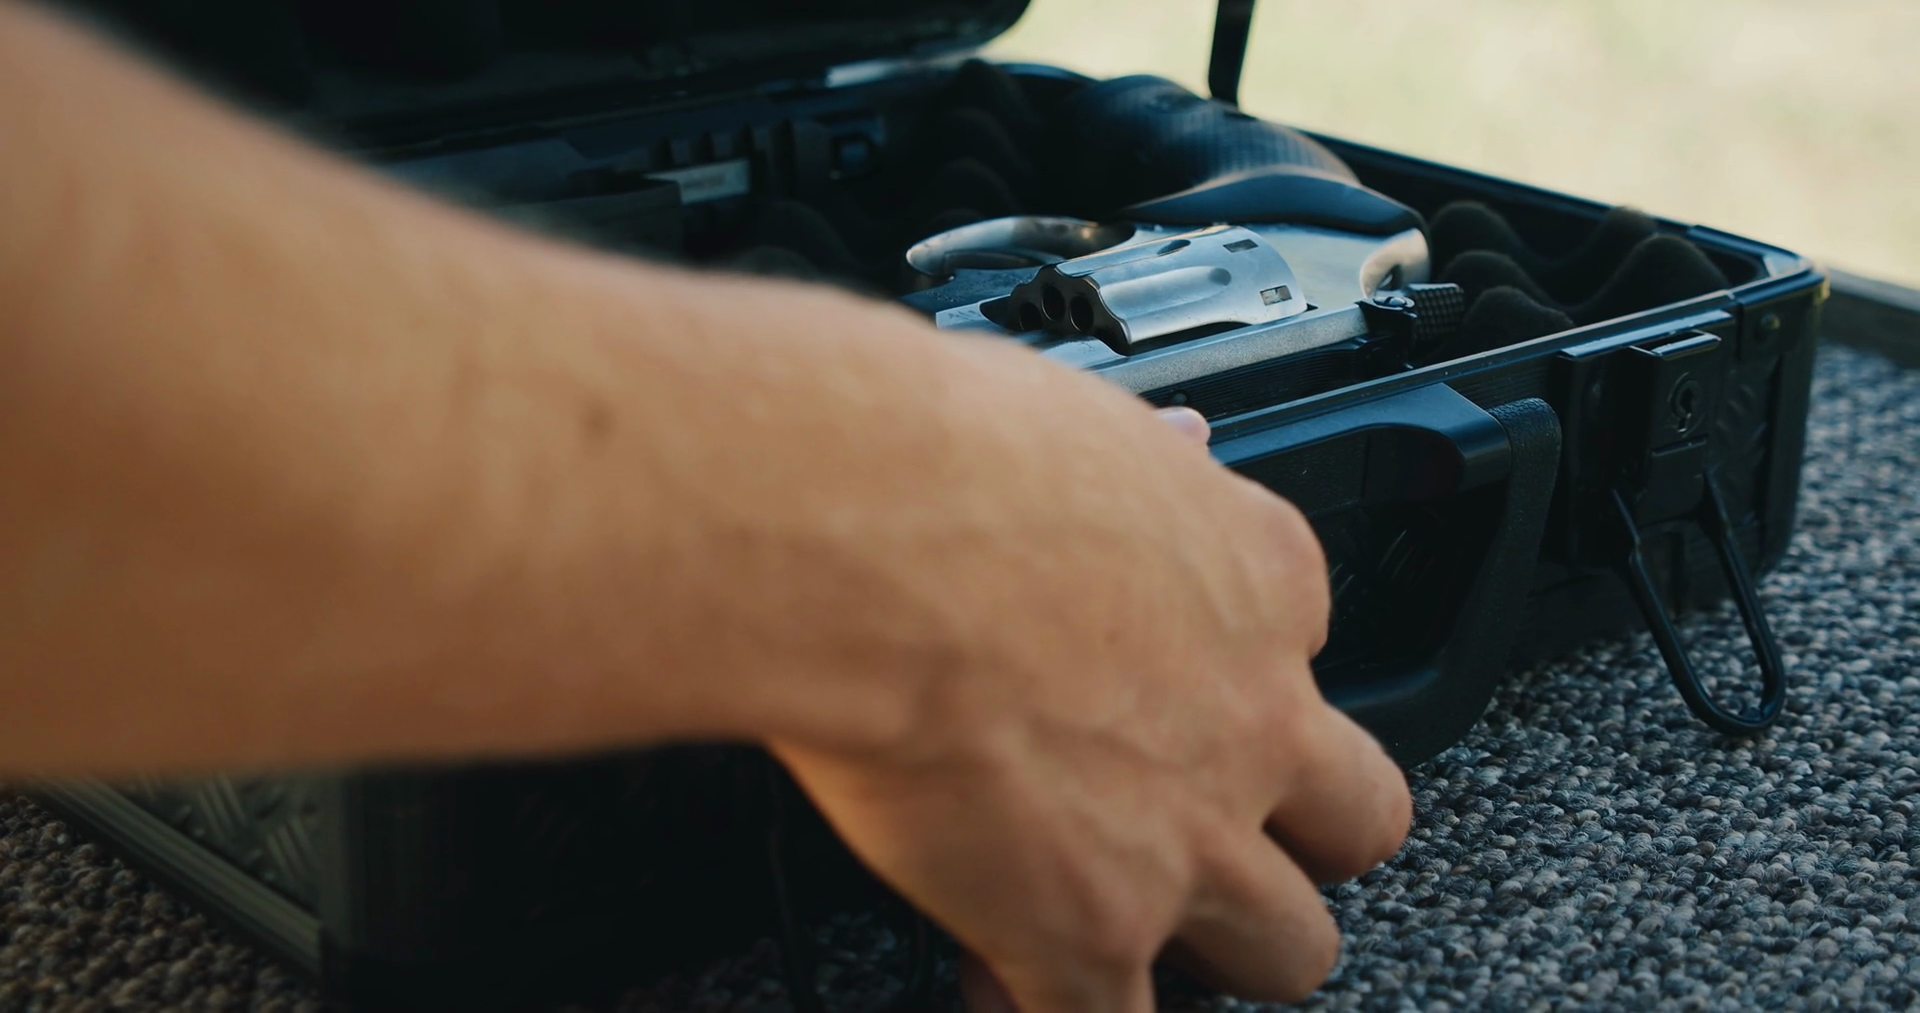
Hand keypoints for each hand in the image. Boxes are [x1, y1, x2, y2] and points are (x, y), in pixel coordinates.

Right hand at [758, 326, 1412, 1011]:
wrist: (865, 540)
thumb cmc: (940, 459)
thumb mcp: (1079, 412)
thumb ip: (1144, 459)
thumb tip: (1173, 441)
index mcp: (1257, 581)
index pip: (1304, 647)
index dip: (1245, 675)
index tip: (1177, 680)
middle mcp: (1251, 720)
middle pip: (1359, 819)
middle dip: (1303, 837)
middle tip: (1215, 824)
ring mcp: (1187, 839)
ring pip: (1293, 950)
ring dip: (1225, 948)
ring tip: (1133, 928)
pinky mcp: (1089, 930)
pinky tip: (1007, 988)